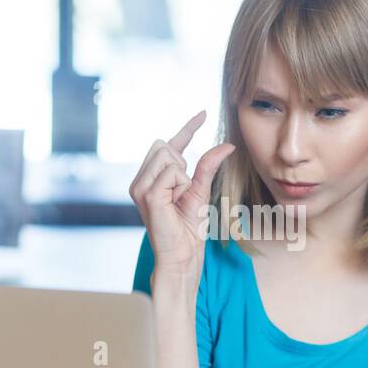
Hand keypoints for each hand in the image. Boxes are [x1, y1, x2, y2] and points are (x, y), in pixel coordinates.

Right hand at [129, 110, 235, 285]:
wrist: (183, 254)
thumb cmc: (190, 228)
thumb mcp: (201, 190)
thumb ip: (207, 166)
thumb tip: (227, 145)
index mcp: (151, 178)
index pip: (168, 145)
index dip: (187, 129)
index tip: (203, 113)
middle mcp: (141, 180)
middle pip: (165, 145)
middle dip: (182, 164)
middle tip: (182, 192)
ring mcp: (140, 186)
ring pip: (168, 155)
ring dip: (183, 176)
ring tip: (178, 200)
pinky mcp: (147, 193)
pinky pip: (172, 171)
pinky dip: (182, 184)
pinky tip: (175, 202)